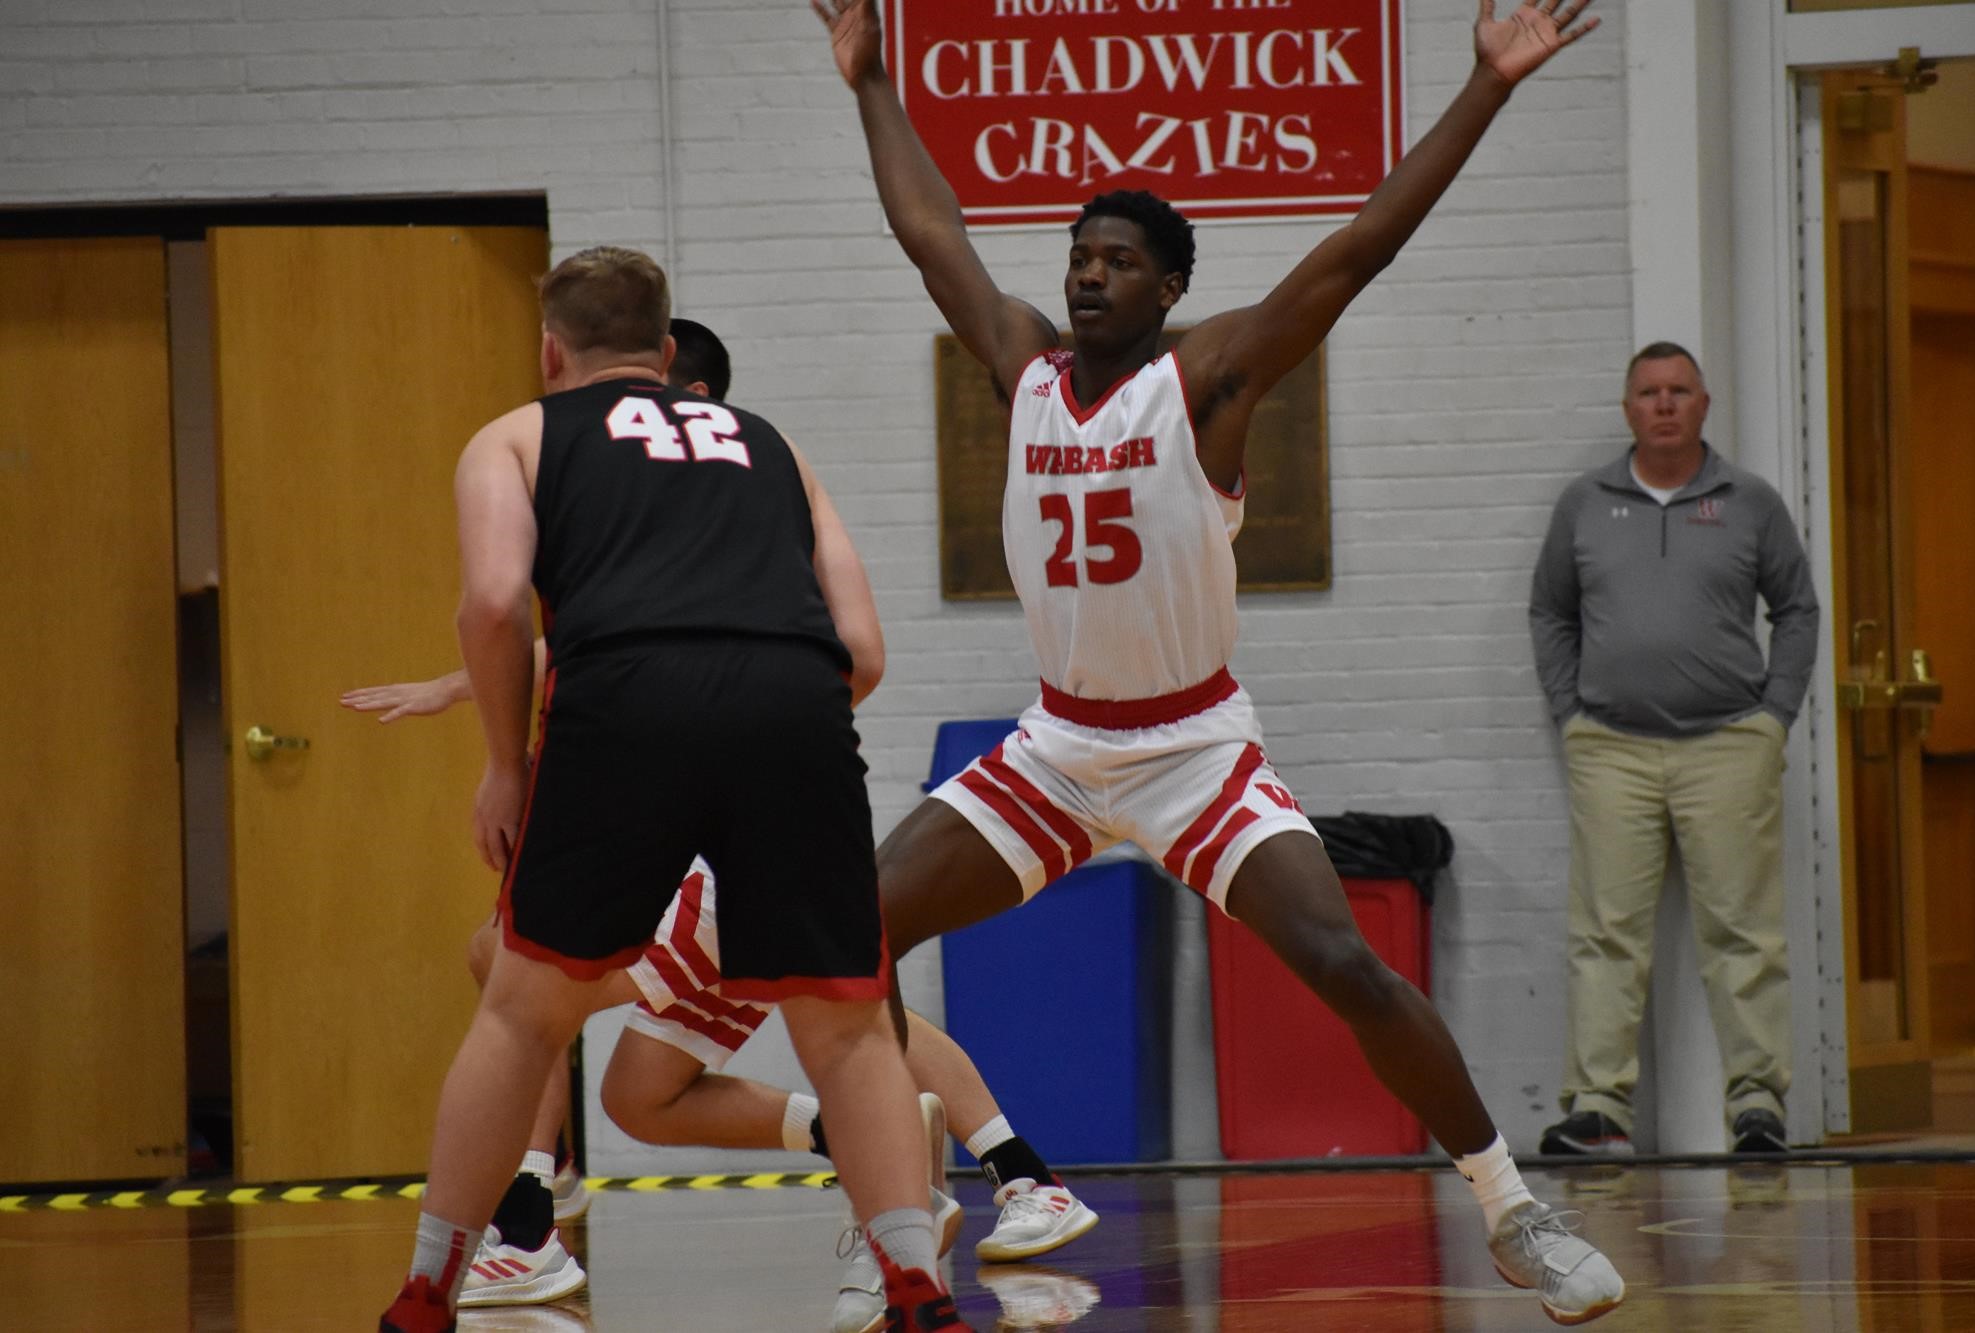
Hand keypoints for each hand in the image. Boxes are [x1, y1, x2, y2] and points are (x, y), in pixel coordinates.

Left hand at [339, 675, 464, 723]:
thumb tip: (389, 699)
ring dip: (369, 705)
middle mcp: (396, 693)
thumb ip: (398, 697)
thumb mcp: (410, 694)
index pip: (373, 692)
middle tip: (341, 702)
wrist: (446, 689)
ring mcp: (405, 700)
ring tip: (355, 708)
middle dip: (357, 699)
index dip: (358, 694)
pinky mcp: (414, 707)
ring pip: (384, 702)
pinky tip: (381, 721)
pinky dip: (391, 716)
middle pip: (374, 697)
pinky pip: (400, 712)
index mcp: (395, 690)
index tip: (344, 697)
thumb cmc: (429, 693)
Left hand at [472, 761, 527, 872]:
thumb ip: (492, 801)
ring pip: (497, 847)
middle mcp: (483, 819)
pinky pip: (512, 840)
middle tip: (497, 870)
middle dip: (490, 859)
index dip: (483, 850)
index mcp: (478, 811)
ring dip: (502, 860)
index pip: (478, 836)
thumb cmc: (501, 770)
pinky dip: (516, 850)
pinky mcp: (509, 819)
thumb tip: (504, 806)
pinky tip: (520, 857)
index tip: (488, 859)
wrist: (506, 764)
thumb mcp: (490, 789)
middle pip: (485, 845)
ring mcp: (495, 820)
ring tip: (508, 870)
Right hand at [811, 0, 883, 86]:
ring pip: (835, 1)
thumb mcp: (870, 25)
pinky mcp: (837, 32)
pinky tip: (813, 1)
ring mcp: (846, 22)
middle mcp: (857, 12)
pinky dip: (819, 8)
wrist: (863, 76)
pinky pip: (826, 16)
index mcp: (867, 9)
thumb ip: (867, 4)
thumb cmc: (870, 52)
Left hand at [1474, 0, 1598, 87]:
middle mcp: (1538, 21)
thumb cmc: (1486, 51)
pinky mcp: (1551, 45)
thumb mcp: (1483, 23)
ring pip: (1568, 13)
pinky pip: (1571, 35)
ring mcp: (1546, 32)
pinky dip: (1584, 28)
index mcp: (1524, 15)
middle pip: (1556, 0)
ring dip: (1580, 3)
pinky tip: (1596, 19)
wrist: (1492, 72)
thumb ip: (1486, 5)